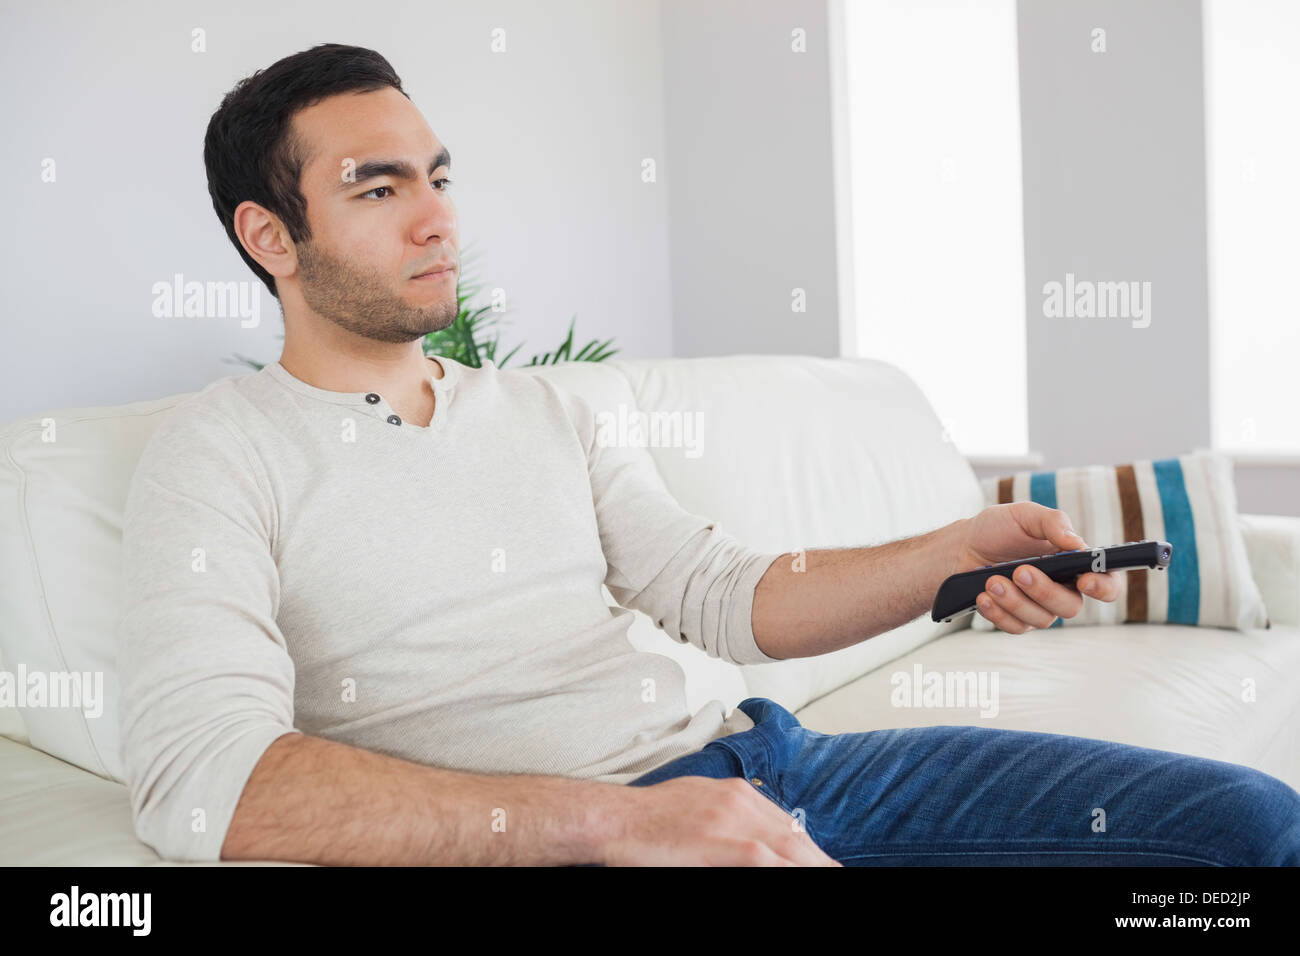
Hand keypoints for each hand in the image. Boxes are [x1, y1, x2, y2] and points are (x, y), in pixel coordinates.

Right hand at [602, 777, 840, 865]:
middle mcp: (739, 801)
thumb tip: (751, 839)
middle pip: (794, 836)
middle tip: (840, 873)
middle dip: (820, 859)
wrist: (613, 818)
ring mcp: (730, 820)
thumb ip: (726, 816)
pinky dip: (787, 868)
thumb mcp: (695, 804)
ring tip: (835, 877)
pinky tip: (802, 876)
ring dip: (813, 865)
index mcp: (735, 792)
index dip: (810, 846)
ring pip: (788, 846)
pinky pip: (763, 859)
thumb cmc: (646, 818)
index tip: (824, 861)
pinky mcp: (719, 841)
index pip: (786, 823)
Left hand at [952, 502, 1121, 633]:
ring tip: (991, 581)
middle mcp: (1062, 588)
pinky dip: (998, 613)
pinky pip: (1016, 627)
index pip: (1107, 581)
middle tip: (1020, 571)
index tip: (1085, 580)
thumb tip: (1077, 543)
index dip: (1105, 587)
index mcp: (1074, 562)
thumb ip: (1053, 523)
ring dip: (1015, 601)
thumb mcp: (1024, 515)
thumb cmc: (999, 528)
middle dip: (1045, 591)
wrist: (962, 545)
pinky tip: (983, 597)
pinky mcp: (1016, 618)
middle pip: (1071, 606)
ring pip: (1043, 620)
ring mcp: (1039, 606)